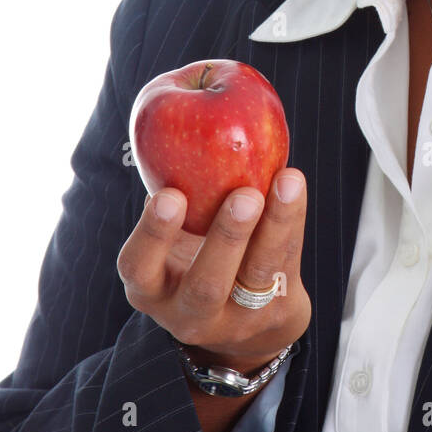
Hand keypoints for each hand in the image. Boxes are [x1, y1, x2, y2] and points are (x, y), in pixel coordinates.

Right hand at [116, 168, 311, 373]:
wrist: (247, 320)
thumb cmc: (198, 254)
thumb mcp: (176, 236)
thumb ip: (176, 191)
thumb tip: (181, 110)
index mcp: (150, 287)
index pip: (138, 266)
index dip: (152, 234)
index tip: (169, 194)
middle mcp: (189, 312)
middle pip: (206, 283)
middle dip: (226, 238)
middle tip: (244, 196)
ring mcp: (237, 321)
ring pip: (256, 275)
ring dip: (275, 225)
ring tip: (286, 180)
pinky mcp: (278, 315)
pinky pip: (287, 265)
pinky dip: (292, 222)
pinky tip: (293, 186)